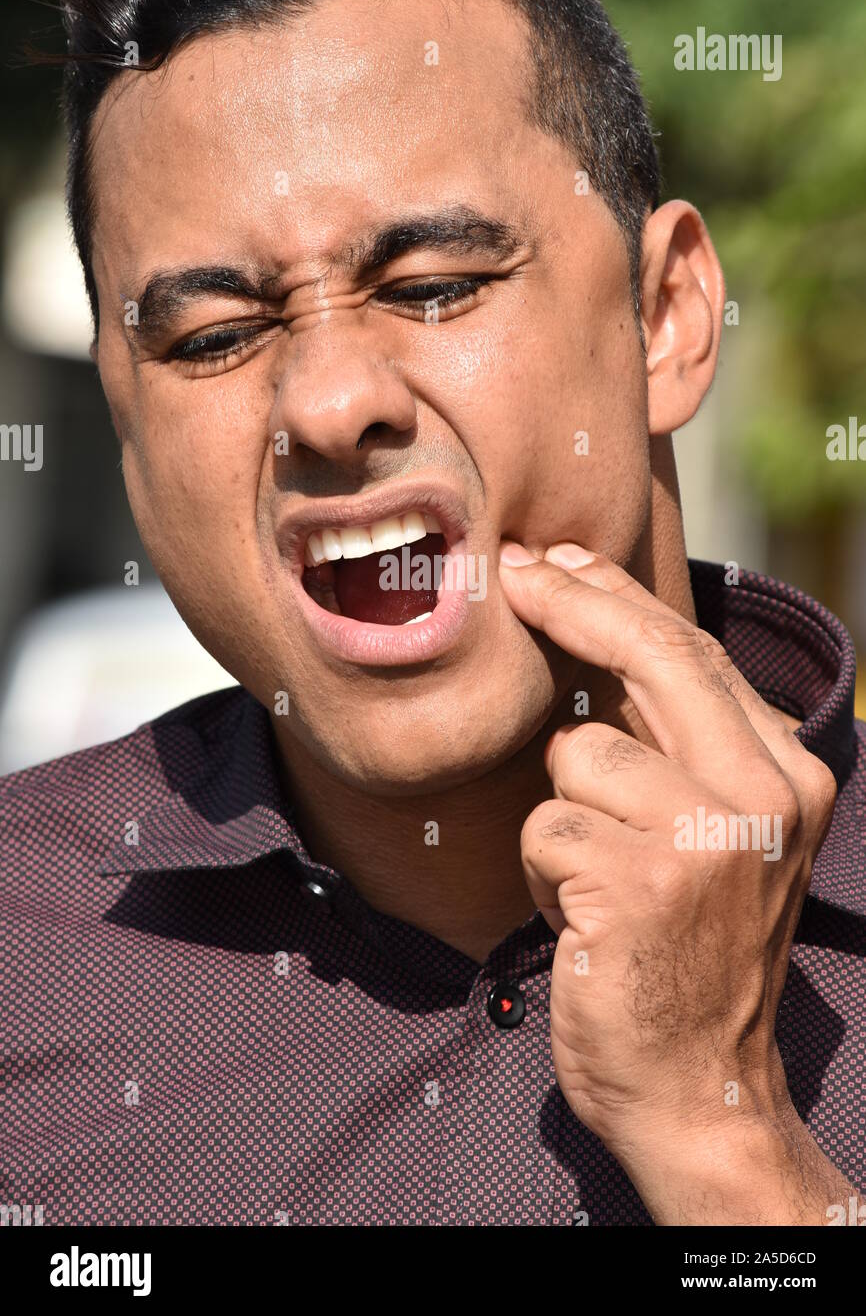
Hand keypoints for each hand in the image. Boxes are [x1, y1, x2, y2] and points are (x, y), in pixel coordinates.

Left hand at [499, 540, 858, 1223]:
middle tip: (514, 570)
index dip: (618, 598)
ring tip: (595, 882)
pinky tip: (581, 920)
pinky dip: (542, 873)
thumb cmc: (685, 954)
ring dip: (561, 816)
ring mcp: (709, 837)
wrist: (698, 1089)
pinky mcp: (641, 880)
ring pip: (577, 752)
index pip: (698, 654)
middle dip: (570, 604)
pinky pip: (545, 825)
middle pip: (652, 658)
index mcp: (791, 775)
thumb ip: (678, 744)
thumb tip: (600, 626)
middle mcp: (767, 795)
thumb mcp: (713, 836)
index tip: (559, 560)